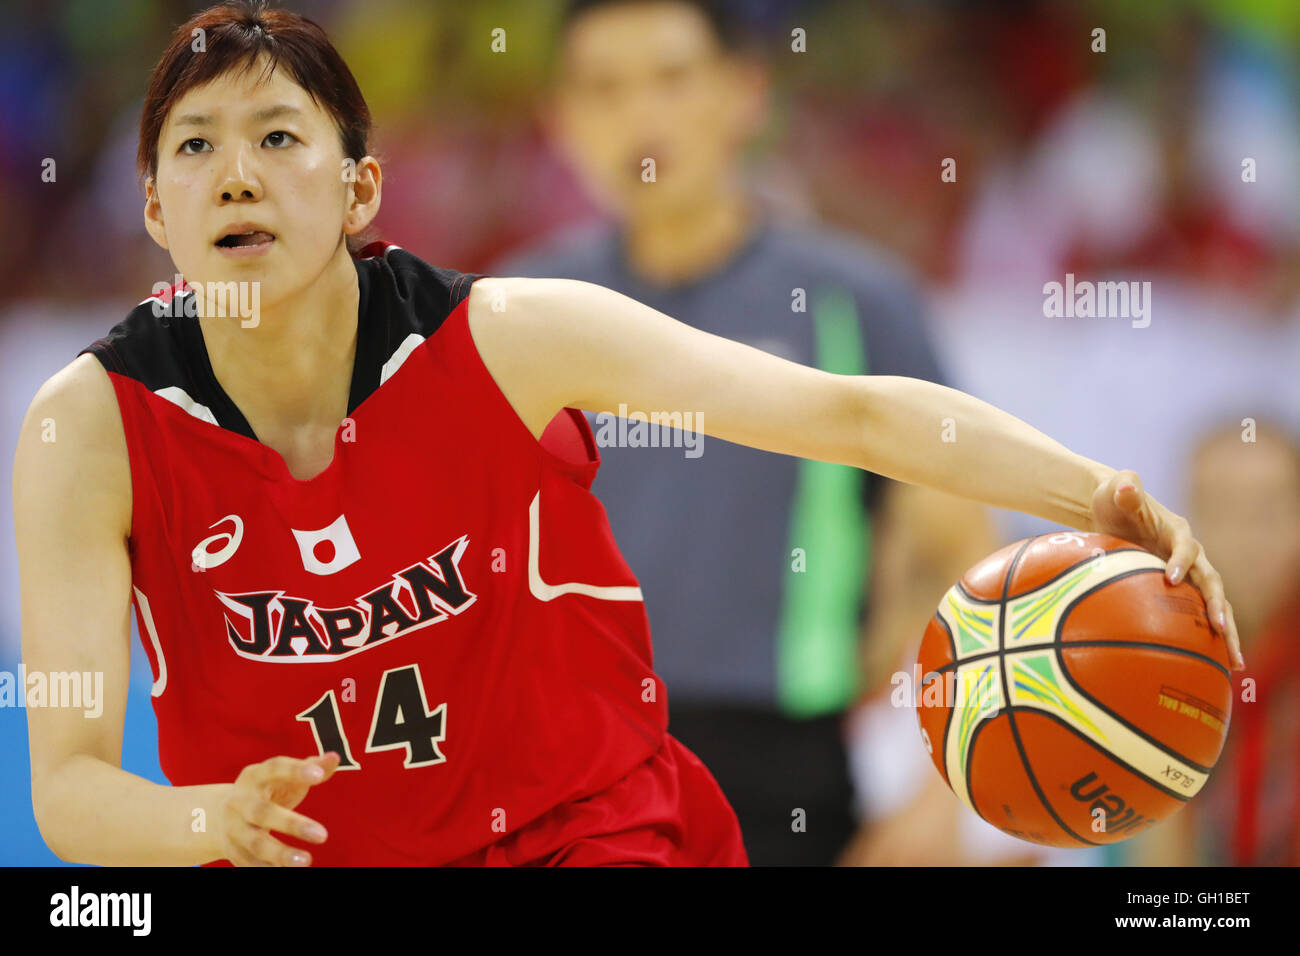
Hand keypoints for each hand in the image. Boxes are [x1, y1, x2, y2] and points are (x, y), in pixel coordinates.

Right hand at [214, 752, 340, 865]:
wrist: (220, 814)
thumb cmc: (267, 789)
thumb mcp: (284, 775)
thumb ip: (312, 766)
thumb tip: (335, 757)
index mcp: (254, 776)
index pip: (274, 769)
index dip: (295, 770)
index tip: (320, 775)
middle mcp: (240, 802)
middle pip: (262, 813)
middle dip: (292, 824)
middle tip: (323, 836)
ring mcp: (234, 828)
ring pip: (255, 844)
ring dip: (280, 854)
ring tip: (307, 861)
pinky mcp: (233, 851)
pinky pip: (250, 864)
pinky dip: (268, 868)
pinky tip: (291, 871)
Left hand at [1089, 468, 1242, 670]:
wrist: (1113, 508)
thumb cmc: (1114, 497)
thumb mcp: (1116, 488)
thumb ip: (1124, 487)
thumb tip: (1127, 487)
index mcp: (1176, 530)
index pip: (1185, 546)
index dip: (1180, 560)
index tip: (1171, 578)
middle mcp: (1189, 553)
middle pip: (1211, 581)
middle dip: (1217, 605)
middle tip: (1220, 630)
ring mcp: (1188, 572)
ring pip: (1213, 603)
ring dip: (1226, 630)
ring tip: (1235, 662)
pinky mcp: (1180, 588)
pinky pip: (1198, 613)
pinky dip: (1209, 636)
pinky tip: (1218, 665)